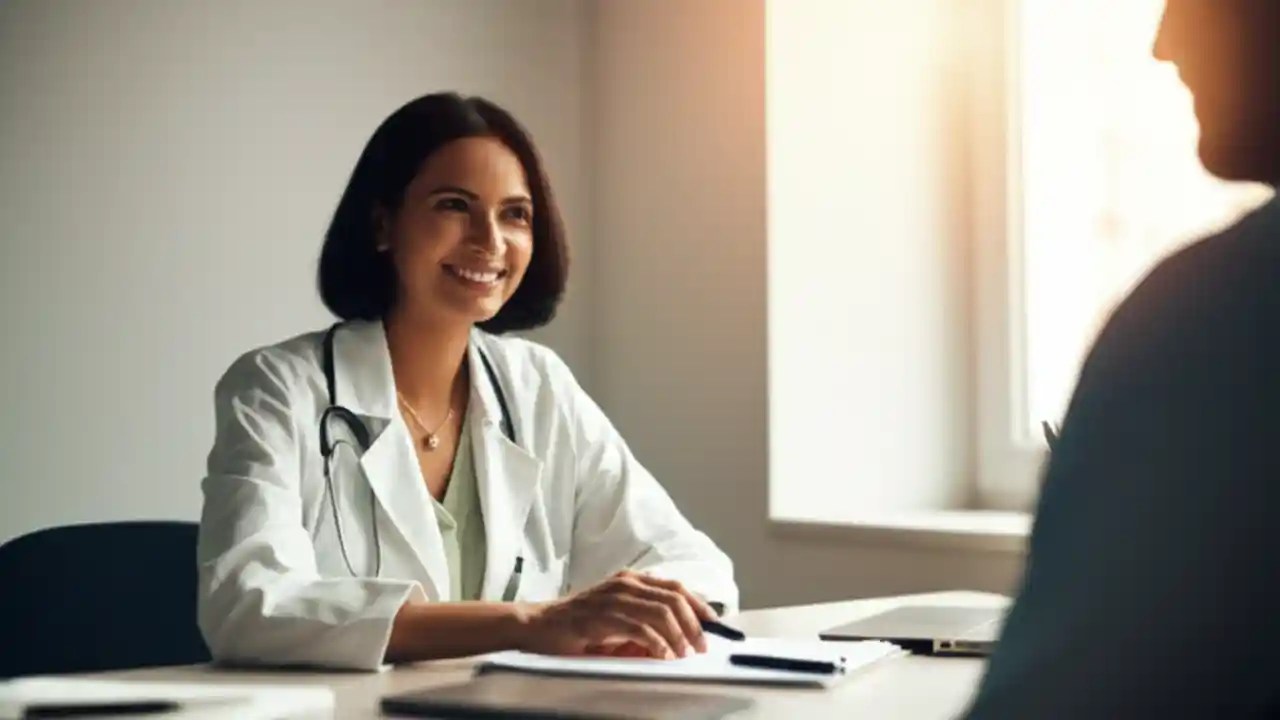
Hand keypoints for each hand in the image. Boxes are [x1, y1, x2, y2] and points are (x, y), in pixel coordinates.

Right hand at [519, 570, 716, 659]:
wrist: (538, 625)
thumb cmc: (579, 626)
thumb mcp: (618, 621)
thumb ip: (645, 624)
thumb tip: (680, 639)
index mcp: (632, 581)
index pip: (676, 587)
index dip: (699, 605)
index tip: (715, 625)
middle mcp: (625, 584)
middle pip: (674, 597)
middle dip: (694, 623)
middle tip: (701, 646)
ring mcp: (613, 597)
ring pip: (661, 611)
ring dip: (679, 634)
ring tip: (685, 654)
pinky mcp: (601, 616)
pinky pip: (639, 627)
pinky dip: (657, 642)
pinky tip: (663, 655)